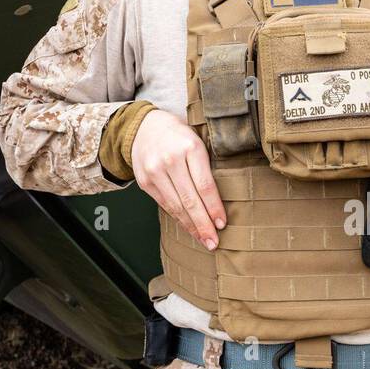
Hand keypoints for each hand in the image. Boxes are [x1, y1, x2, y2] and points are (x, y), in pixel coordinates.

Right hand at [131, 109, 225, 250]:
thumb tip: (225, 198)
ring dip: (191, 226)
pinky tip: (188, 227)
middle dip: (203, 224)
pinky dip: (178, 218)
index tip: (222, 224)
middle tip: (214, 242)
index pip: (205, 185)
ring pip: (176, 206)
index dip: (214, 207)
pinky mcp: (145, 181)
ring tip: (203, 240)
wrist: (144, 126)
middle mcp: (170, 160)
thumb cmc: (178, 135)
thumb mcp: (198, 139)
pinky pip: (164, 205)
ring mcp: (155, 171)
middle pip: (190, 199)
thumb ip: (207, 164)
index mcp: (190, 147)